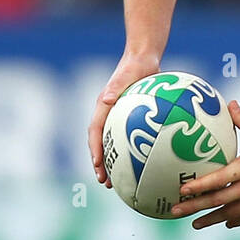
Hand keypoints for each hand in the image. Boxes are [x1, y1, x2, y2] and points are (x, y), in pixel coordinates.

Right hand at [88, 52, 160, 185]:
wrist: (144, 57)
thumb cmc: (137, 64)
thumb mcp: (127, 74)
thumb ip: (117, 86)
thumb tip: (106, 100)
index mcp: (103, 106)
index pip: (95, 131)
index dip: (95, 149)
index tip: (98, 164)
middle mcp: (107, 114)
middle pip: (100, 143)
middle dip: (100, 164)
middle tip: (104, 182)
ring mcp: (117, 117)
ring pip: (112, 145)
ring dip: (113, 163)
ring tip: (117, 182)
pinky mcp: (128, 119)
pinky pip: (127, 139)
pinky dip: (130, 154)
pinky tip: (143, 167)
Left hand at [171, 102, 239, 227]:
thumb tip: (230, 104)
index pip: (219, 178)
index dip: (199, 185)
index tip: (182, 190)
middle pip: (218, 200)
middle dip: (195, 207)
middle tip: (176, 211)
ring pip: (230, 213)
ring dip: (210, 219)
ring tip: (195, 224)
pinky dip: (234, 220)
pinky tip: (225, 223)